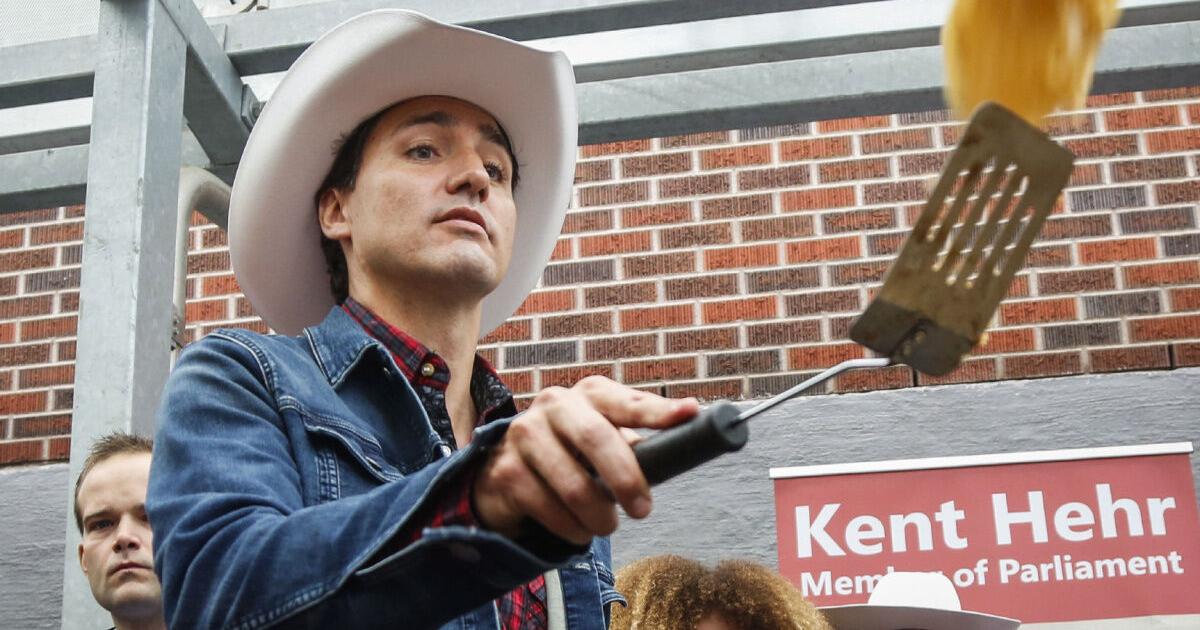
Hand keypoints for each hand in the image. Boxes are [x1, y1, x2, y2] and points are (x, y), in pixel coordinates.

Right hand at [473, 376, 698, 544]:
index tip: (690, 414)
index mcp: (589, 394)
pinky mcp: (506, 470)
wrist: (506, 471)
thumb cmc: (572, 454)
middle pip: (597, 439)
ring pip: (575, 486)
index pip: (628, 401)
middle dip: (626, 480)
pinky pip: (551, 511)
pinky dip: (572, 531)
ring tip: (605, 525)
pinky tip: (576, 530)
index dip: (659, 410)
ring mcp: (525, 434)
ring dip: (598, 518)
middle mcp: (555, 404)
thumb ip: (637, 443)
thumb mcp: (604, 441)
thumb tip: (686, 433)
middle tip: (643, 511)